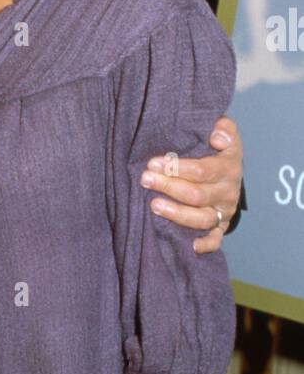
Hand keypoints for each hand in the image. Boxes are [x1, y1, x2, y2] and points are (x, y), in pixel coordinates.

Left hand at [140, 116, 242, 253]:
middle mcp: (229, 191)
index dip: (178, 167)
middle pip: (198, 194)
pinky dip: (205, 244)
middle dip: (169, 186)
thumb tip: (217, 136)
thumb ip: (223, 128)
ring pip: (202, 218)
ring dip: (177, 213)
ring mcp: (224, 211)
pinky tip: (190, 245)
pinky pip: (215, 240)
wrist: (229, 172)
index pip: (204, 170)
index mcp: (229, 167)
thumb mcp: (223, 132)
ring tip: (153, 206)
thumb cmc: (216, 149)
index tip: (153, 162)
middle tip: (145, 180)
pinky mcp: (221, 227)